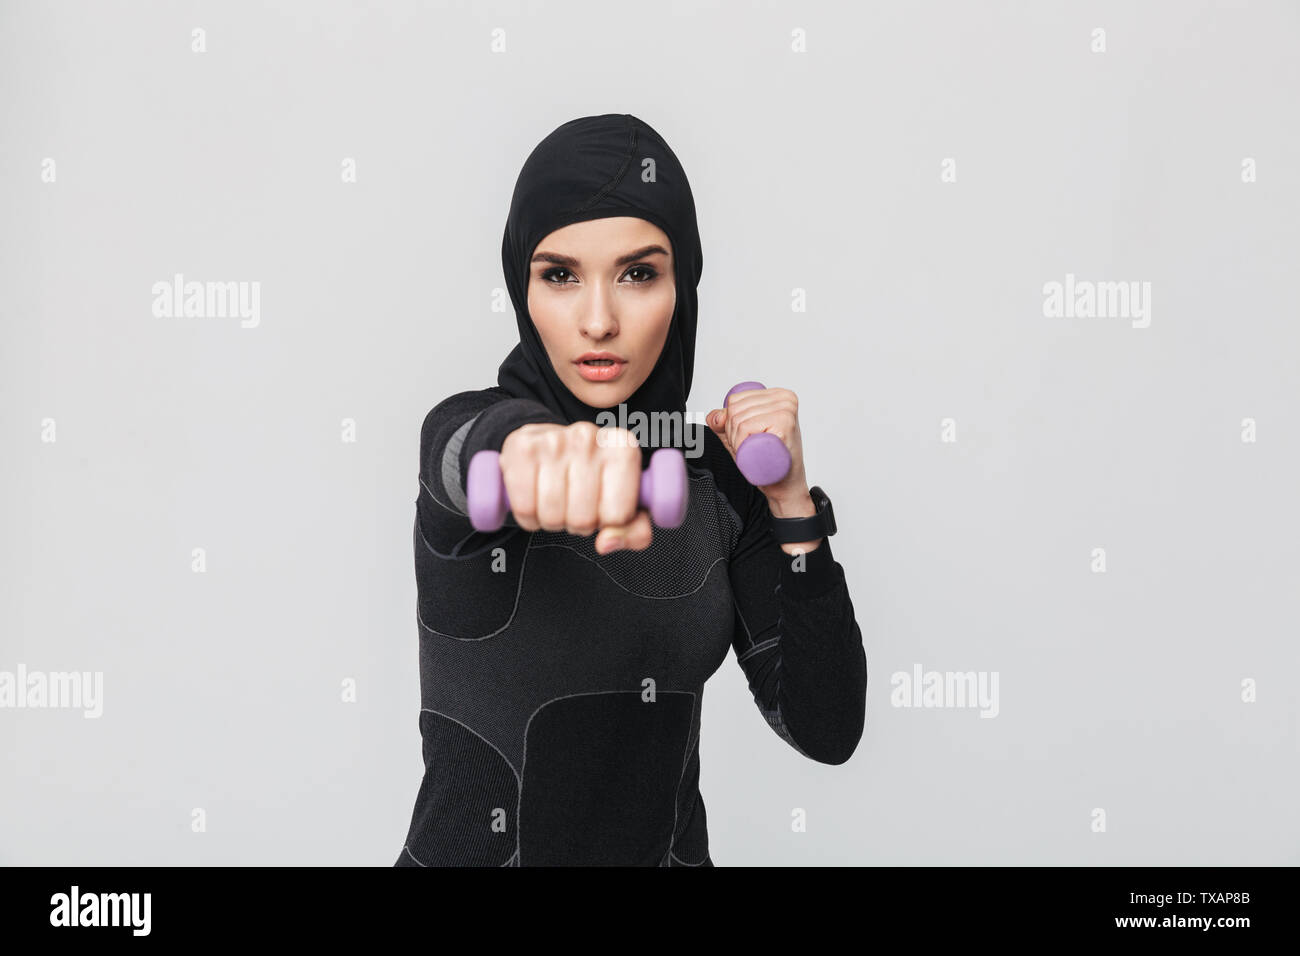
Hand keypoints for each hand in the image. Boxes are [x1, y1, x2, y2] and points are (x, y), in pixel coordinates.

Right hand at [499, 422, 652, 554]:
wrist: (547, 443)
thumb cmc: (589, 476)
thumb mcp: (623, 502)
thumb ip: (634, 531)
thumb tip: (606, 543)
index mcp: (624, 449)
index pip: (618, 515)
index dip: (606, 522)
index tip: (601, 506)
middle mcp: (590, 438)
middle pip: (583, 519)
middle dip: (577, 523)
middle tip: (574, 505)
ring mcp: (554, 440)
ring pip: (552, 516)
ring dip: (551, 521)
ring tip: (555, 501)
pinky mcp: (522, 448)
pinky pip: (524, 507)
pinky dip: (527, 516)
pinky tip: (534, 499)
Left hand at [706, 387, 810, 509]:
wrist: (785, 482)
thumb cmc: (769, 459)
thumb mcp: (743, 436)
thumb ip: (725, 423)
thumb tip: (714, 417)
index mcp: (777, 395)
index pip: (736, 400)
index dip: (730, 422)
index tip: (746, 438)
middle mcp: (784, 399)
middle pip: (735, 410)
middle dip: (733, 434)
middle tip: (750, 448)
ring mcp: (786, 409)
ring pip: (739, 420)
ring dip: (737, 441)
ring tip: (754, 450)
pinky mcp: (785, 423)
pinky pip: (746, 427)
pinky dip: (740, 443)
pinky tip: (753, 451)